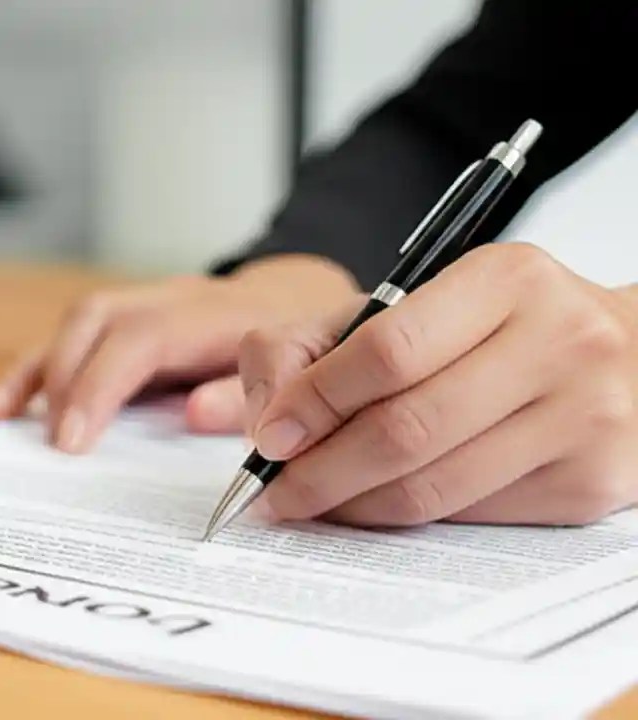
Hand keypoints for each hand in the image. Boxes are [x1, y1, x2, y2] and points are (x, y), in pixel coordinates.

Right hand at [0, 254, 359, 452]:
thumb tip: (192, 415)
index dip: (99, 386)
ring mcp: (142, 304)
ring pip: (77, 321)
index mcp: (209, 314)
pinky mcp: (124, 320)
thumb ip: (245, 394)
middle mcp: (167, 299)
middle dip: (64, 380)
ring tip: (5, 417)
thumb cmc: (297, 352)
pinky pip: (70, 335)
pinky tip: (9, 403)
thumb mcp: (292, 372)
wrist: (300, 304)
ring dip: (38, 370)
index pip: (139, 340)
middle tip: (52, 443)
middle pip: (96, 320)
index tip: (72, 440)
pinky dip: (36, 368)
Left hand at [240, 243, 637, 526]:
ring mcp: (583, 418)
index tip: (269, 437)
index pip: (386, 349)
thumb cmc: (500, 329)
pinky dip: (406, 518)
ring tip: (314, 502)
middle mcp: (557, 342)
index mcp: (504, 280)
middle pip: (405, 429)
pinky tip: (377, 505)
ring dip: (353, 504)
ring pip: (433, 486)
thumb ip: (319, 343)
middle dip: (321, 471)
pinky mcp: (590, 484)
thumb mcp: (414, 304)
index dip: (314, 401)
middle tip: (276, 491)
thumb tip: (268, 419)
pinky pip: (468, 515)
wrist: (631, 358)